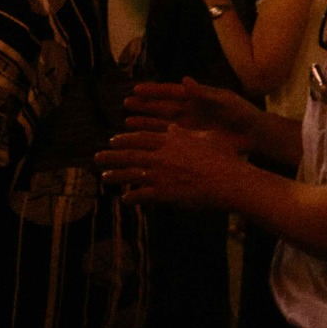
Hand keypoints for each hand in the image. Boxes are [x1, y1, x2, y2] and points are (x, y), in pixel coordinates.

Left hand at [97, 123, 249, 209]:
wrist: (229, 180)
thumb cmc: (223, 157)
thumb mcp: (206, 137)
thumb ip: (186, 133)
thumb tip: (174, 127)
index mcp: (171, 140)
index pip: (142, 137)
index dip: (126, 139)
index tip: (114, 140)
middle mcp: (162, 155)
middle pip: (130, 154)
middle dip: (112, 155)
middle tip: (98, 157)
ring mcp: (161, 174)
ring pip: (131, 173)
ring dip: (115, 175)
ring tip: (103, 176)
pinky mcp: (164, 193)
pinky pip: (143, 195)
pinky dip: (132, 196)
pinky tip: (124, 199)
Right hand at [126, 78, 261, 150]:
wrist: (255, 134)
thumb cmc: (243, 113)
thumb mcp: (224, 101)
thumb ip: (204, 92)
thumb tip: (184, 79)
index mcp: (196, 97)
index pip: (170, 92)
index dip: (153, 91)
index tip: (136, 90)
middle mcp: (190, 111)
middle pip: (162, 107)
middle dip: (144, 106)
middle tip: (125, 104)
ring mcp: (190, 126)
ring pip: (163, 124)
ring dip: (146, 123)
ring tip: (128, 123)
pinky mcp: (193, 141)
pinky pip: (171, 139)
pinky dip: (158, 139)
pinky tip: (145, 142)